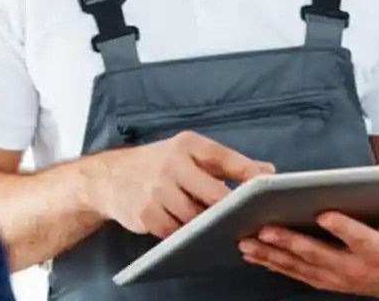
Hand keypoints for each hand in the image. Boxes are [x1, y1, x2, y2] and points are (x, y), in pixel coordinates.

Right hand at [87, 131, 273, 238]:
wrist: (109, 177)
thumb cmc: (158, 164)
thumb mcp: (190, 153)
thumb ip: (229, 163)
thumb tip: (269, 171)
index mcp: (186, 145)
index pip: (224, 158)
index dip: (248, 173)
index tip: (266, 186)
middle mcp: (171, 165)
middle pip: (214, 195)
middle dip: (229, 209)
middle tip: (244, 218)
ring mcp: (157, 191)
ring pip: (196, 218)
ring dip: (206, 224)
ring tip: (215, 225)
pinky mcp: (146, 214)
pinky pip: (176, 232)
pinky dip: (184, 233)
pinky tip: (189, 231)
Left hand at [240, 187, 378, 297]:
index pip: (361, 239)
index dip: (344, 228)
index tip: (324, 214)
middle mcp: (356, 270)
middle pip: (320, 255)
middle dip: (291, 242)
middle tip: (266, 228)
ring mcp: (338, 278)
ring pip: (301, 267)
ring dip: (272, 255)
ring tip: (246, 242)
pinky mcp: (325, 280)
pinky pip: (295, 273)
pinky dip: (273, 264)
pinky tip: (253, 254)